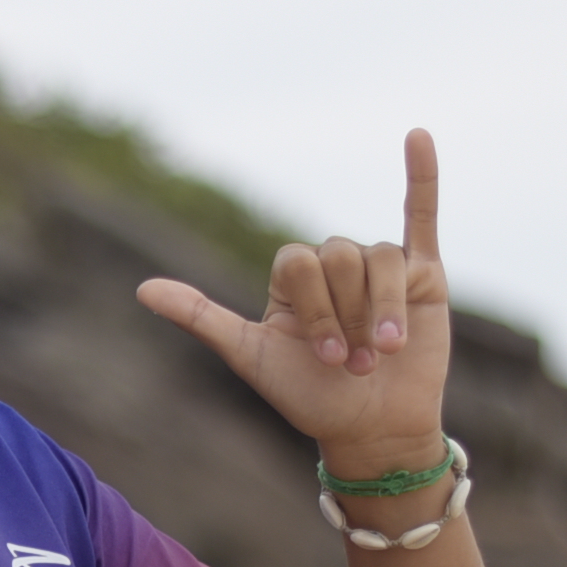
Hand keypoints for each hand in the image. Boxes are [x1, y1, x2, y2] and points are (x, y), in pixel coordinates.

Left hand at [134, 128, 453, 477]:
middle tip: (354, 362)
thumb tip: (141, 288)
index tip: (323, 358)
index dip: (314, 308)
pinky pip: (421, 213)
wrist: (373, 430)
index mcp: (292, 276)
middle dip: (346, 316)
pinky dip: (422, 175)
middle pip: (340, 258)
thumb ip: (201, 318)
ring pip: (381, 261)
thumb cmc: (311, 398)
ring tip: (385, 352)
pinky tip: (419, 136)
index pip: (298, 262)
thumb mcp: (251, 358)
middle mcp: (334, 264)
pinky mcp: (424, 273)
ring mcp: (380, 266)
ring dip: (383, 311)